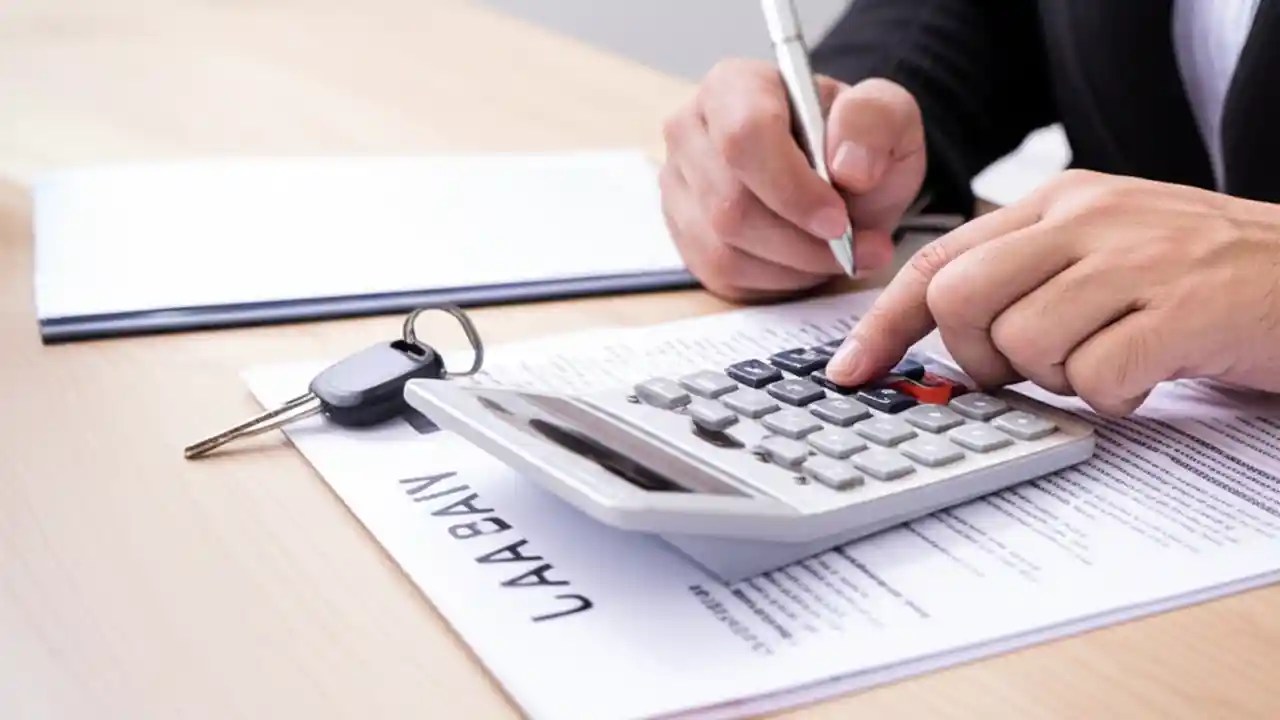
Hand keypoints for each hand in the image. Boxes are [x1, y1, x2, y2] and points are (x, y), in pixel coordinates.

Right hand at [659, 60, 926, 300]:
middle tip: (855, 247)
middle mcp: (690, 132)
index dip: (791, 188)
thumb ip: (876, 123)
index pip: (744, 136)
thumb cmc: (854, 143)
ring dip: (793, 265)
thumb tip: (850, 167)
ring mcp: (679, 187)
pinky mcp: (684, 234)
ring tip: (838, 253)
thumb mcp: (888, 116)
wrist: (839, 178)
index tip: (837, 220)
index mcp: (733, 86)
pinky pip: (722, 274)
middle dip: (801, 241)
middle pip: (730, 204)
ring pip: (724, 248)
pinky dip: (775, 279)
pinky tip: (805, 261)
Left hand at [826, 170, 1279, 415]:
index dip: (884, 324)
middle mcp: (1088, 218)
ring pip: (1024, 341)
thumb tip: (938, 332)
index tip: (852, 371)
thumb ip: (1023, 274)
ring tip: (1106, 361)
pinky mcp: (1181, 310)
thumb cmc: (1196, 274)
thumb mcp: (1100, 248)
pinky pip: (1094, 375)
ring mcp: (1135, 259)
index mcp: (1057, 201)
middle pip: (962, 299)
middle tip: (1025, 368)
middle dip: (976, 356)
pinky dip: (1111, 397)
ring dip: (1054, 378)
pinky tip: (1144, 377)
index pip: (939, 260)